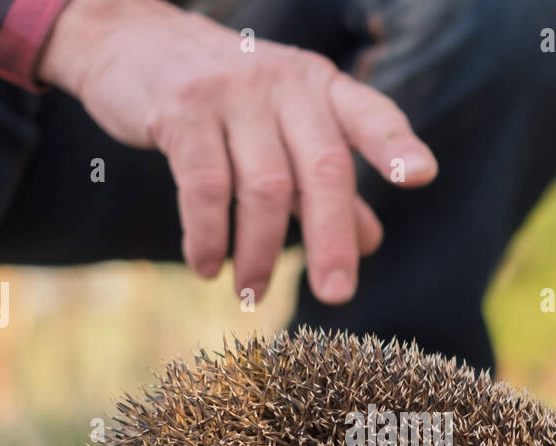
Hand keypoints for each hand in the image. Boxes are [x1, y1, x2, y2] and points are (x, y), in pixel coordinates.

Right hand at [38, 0, 438, 303]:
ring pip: (264, 187)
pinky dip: (209, 236)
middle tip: (336, 295)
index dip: (395, 146)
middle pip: (322, 168)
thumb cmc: (222, 96)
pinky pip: (204, 185)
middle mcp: (284, 85)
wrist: (132, 41)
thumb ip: (326, 182)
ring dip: (261, 253)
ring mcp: (232, 92)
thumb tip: (372, 241)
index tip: (423, 176)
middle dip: (332, 239)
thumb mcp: (283, 127)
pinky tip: (208, 268)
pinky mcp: (182, 109)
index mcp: (320, 87)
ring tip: (252, 294)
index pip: (369, 115)